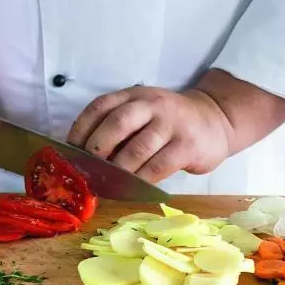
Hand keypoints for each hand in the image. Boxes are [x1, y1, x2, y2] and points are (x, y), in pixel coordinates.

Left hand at [67, 69, 284, 182]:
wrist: (215, 121)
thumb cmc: (170, 124)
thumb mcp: (144, 113)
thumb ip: (120, 128)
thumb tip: (85, 159)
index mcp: (134, 95)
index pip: (100, 107)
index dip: (80, 129)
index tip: (69, 151)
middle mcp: (151, 105)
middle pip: (117, 124)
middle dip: (96, 149)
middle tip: (87, 170)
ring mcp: (171, 124)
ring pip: (137, 149)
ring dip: (118, 171)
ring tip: (107, 186)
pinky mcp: (187, 145)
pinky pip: (158, 166)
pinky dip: (141, 181)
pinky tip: (132, 189)